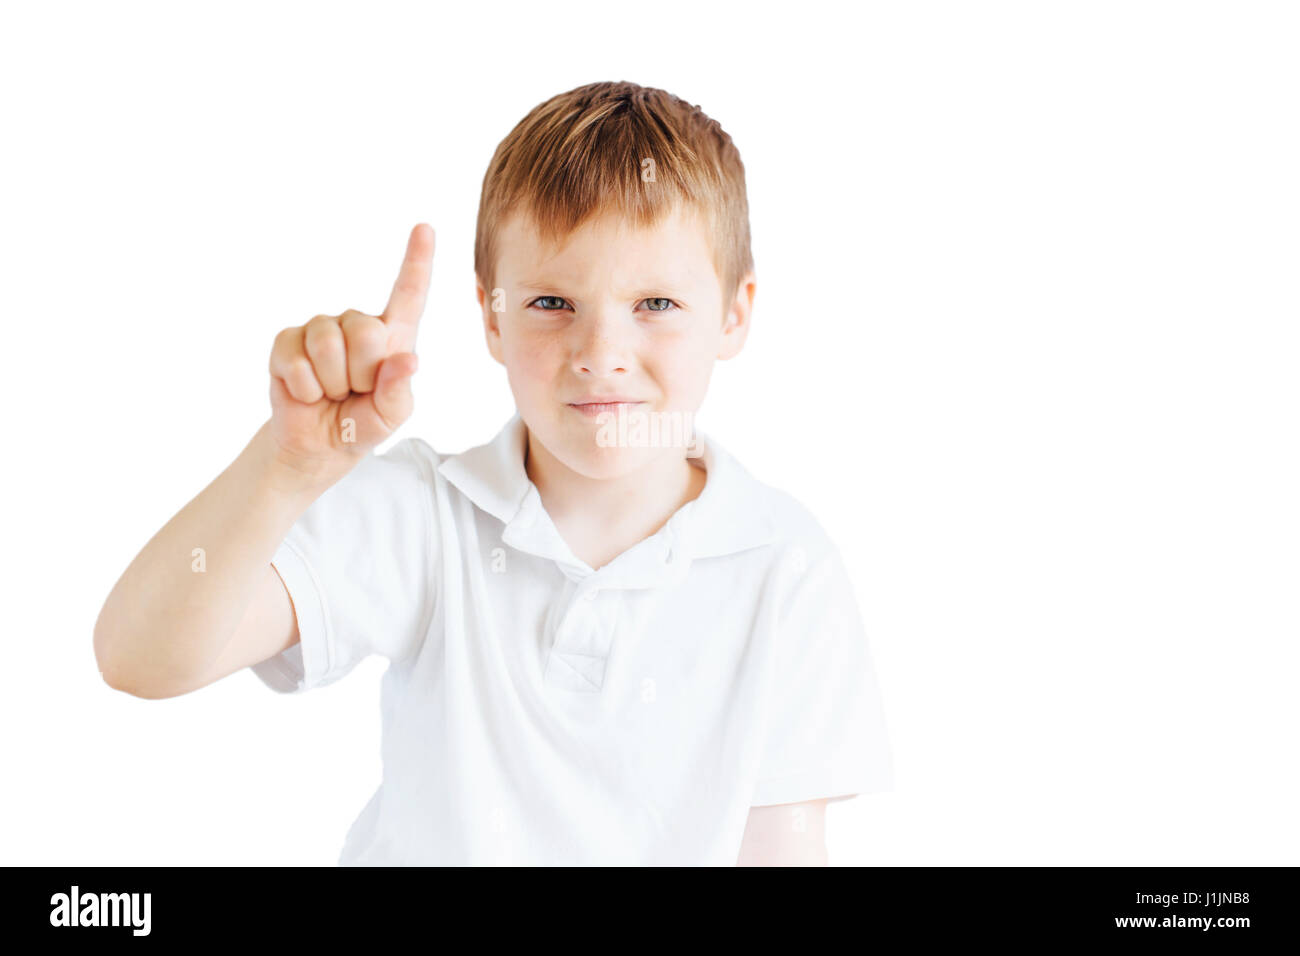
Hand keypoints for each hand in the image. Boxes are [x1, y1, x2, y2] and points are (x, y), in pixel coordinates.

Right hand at [267, 223, 433, 480]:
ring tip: (332, 393)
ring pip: (328, 344)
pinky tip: (308, 393)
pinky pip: (296, 359)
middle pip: (365, 331)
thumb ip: (399, 392)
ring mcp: (320, 329)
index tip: (425, 228)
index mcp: (393, 337)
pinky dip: (305, 387)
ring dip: (331, 383)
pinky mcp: (287, 341)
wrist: (317, 446)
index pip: (409, 294)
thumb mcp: (391, 417)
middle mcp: (358, 324)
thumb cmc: (361, 423)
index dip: (417, 261)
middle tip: (355, 392)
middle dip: (362, 374)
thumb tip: (408, 361)